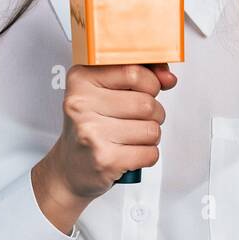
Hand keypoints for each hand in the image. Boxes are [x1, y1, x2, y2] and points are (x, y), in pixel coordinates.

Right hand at [33, 63, 177, 229]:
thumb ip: (140, 76)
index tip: (148, 90)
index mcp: (81, 80)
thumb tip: (168, 77)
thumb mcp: (106, 92)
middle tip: (138, 120)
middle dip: (154, 113)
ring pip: (152, 129)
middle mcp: (82, 105)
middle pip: (146, 103)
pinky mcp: (104, 160)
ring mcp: (91, 133)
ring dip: (150, 136)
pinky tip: (129, 153)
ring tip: (131, 137)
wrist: (70, 168)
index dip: (151, 83)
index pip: (133, 72)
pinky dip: (147, 155)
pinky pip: (150, 153)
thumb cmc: (92, 126)